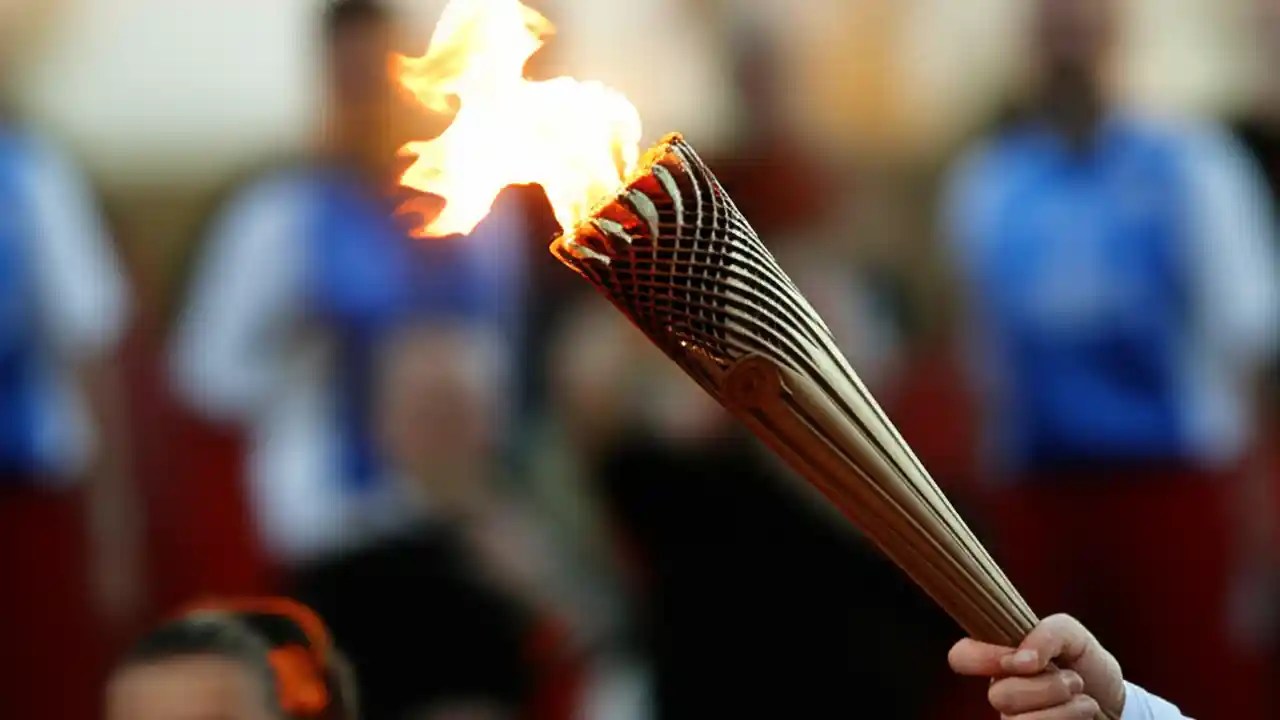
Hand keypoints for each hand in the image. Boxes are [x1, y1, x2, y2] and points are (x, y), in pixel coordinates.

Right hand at [948, 614, 1124, 718]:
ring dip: (1062, 707)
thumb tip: (1021, 659)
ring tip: (1083, 699)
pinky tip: (1081, 714)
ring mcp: (1015, 719)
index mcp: (1001, 659)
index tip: (1020, 659)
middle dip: (1045, 686)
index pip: (962, 656)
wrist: (1118, 706)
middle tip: (1071, 679)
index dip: (983, 657)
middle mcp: (1002, 691)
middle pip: (997, 694)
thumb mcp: (1074, 636)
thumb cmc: (1088, 668)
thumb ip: (1046, 632)